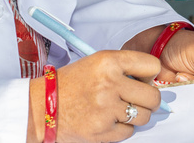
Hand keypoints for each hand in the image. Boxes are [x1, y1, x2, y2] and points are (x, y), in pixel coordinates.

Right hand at [27, 51, 161, 142]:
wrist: (40, 107)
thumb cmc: (69, 84)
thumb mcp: (95, 63)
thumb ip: (123, 67)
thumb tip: (151, 81)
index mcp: (108, 61)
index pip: (152, 66)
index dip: (150, 74)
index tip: (144, 79)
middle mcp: (109, 84)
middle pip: (153, 96)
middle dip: (149, 100)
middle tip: (140, 100)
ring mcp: (106, 109)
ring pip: (143, 116)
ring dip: (136, 115)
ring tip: (121, 110)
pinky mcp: (102, 131)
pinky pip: (129, 132)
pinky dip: (122, 128)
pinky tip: (109, 121)